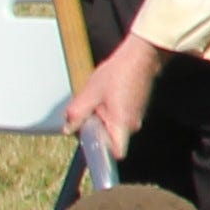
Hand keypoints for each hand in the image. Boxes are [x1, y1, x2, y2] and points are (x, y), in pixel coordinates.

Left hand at [64, 31, 165, 159]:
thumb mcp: (90, 93)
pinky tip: (104, 96)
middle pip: (111, 140)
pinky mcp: (136, 108)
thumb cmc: (118, 74)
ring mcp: (136, 116)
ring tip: (95, 100)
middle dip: (96, 131)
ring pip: (114, 128)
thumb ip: (77, 114)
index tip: (88, 142)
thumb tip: (68, 129)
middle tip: (85, 114)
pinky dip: (109, 111)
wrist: (142, 56)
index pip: (116, 153)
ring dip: (102, 119)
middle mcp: (132, 125)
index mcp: (121, 124)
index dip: (101, 152)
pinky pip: (120, 118)